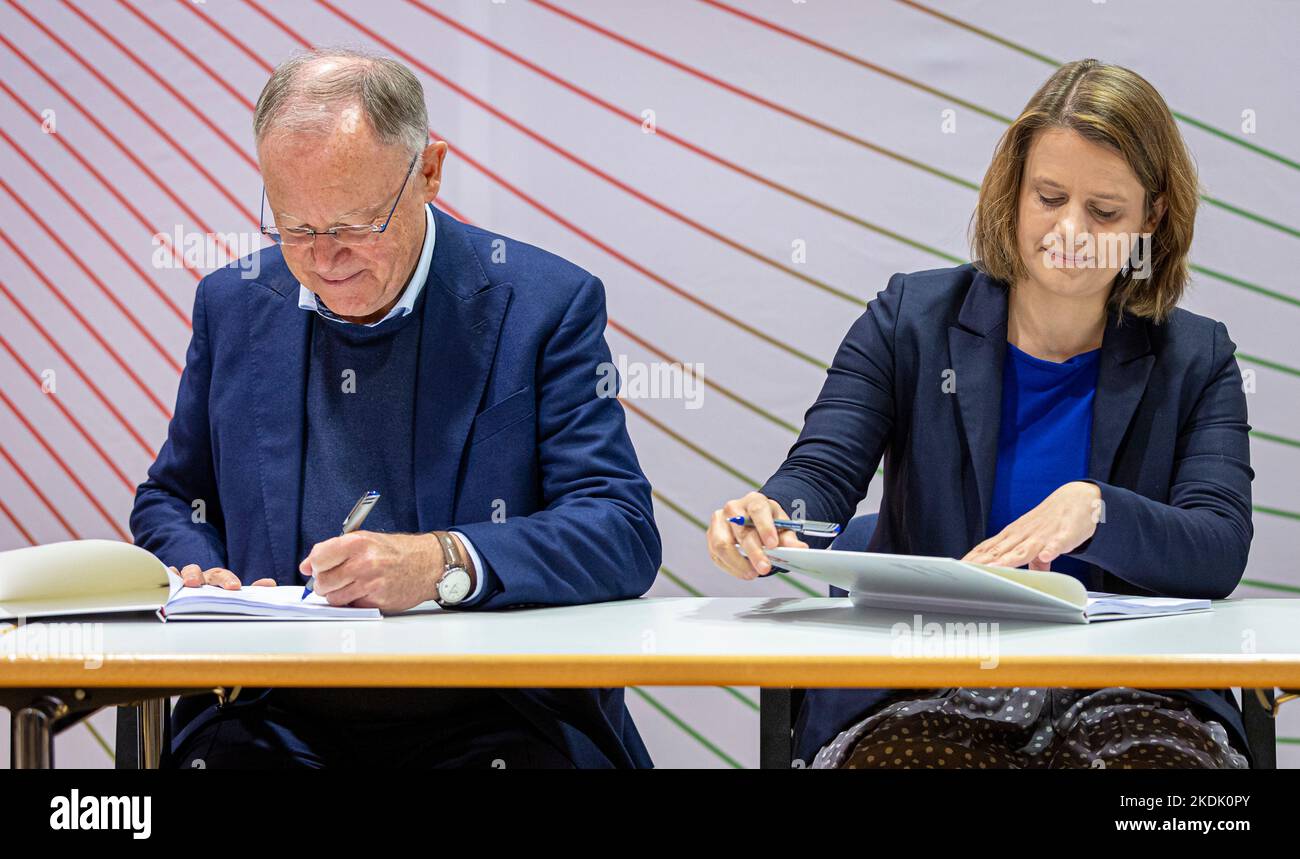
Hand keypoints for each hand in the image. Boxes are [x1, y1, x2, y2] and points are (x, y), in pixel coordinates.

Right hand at [170, 564, 274, 588]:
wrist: (189, 598)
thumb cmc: (212, 596)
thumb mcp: (229, 594)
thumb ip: (250, 590)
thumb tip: (268, 584)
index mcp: (215, 579)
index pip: (222, 575)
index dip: (228, 580)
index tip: (235, 587)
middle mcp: (199, 577)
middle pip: (203, 572)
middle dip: (205, 576)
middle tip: (206, 584)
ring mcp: (182, 580)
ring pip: (183, 572)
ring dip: (186, 575)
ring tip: (188, 584)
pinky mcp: (167, 585)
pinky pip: (165, 579)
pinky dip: (165, 578)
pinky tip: (165, 584)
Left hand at [300, 531, 443, 612]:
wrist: (428, 563)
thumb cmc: (397, 551)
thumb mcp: (366, 540)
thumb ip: (334, 551)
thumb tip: (306, 566)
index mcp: (357, 543)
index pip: (318, 558)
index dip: (315, 565)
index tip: (317, 567)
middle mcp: (363, 563)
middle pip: (322, 582)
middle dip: (324, 583)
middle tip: (335, 578)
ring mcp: (370, 584)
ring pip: (334, 598)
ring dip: (338, 595)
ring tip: (352, 585)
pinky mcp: (378, 602)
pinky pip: (352, 607)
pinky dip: (354, 602)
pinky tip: (365, 592)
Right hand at [707, 491, 808, 579]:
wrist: (753, 520)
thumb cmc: (768, 523)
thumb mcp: (783, 527)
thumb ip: (790, 539)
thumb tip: (800, 549)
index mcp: (754, 500)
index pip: (757, 510)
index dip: (765, 528)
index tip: (773, 545)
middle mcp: (733, 508)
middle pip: (741, 531)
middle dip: (753, 553)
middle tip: (765, 568)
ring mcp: (719, 522)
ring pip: (722, 544)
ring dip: (738, 563)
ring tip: (753, 574)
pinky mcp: (712, 536)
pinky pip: (717, 555)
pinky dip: (731, 567)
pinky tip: (744, 572)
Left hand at [961, 481, 1102, 569]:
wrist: (1079, 498)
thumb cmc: (1053, 520)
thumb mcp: (1036, 541)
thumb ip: (1029, 560)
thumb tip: (1026, 577)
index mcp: (1014, 535)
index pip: (989, 548)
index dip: (974, 558)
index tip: (958, 567)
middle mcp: (1024, 535)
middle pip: (1000, 550)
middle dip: (983, 561)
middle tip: (966, 570)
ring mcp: (1043, 534)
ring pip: (1023, 549)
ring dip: (1009, 558)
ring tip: (994, 567)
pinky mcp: (1064, 535)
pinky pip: (1056, 544)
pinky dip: (1050, 550)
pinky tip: (1044, 556)